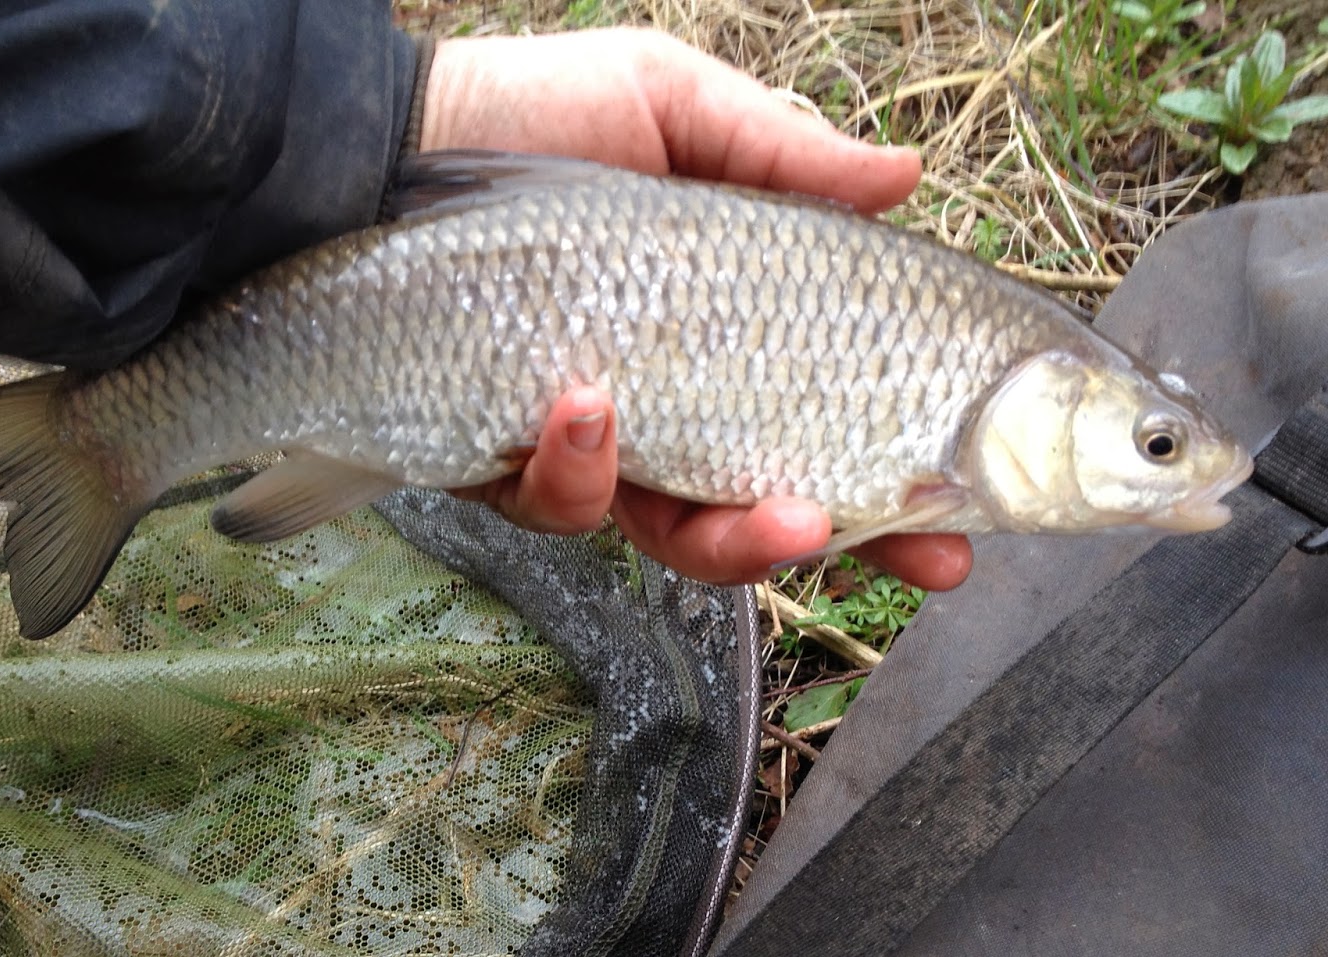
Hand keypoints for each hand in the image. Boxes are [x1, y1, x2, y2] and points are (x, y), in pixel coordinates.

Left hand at [426, 28, 971, 590]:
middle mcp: (665, 400)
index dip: (900, 474)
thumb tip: (906, 178)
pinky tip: (585, 408)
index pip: (826, 415)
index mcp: (720, 329)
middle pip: (767, 505)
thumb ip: (779, 152)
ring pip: (673, 536)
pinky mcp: (506, 461)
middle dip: (848, 542)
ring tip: (774, 504)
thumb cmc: (525, 113)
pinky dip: (582, 471)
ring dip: (733, 536)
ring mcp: (587, 444)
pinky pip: (559, 505)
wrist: (374, 150)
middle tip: (916, 558)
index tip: (964, 510)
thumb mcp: (665, 105)